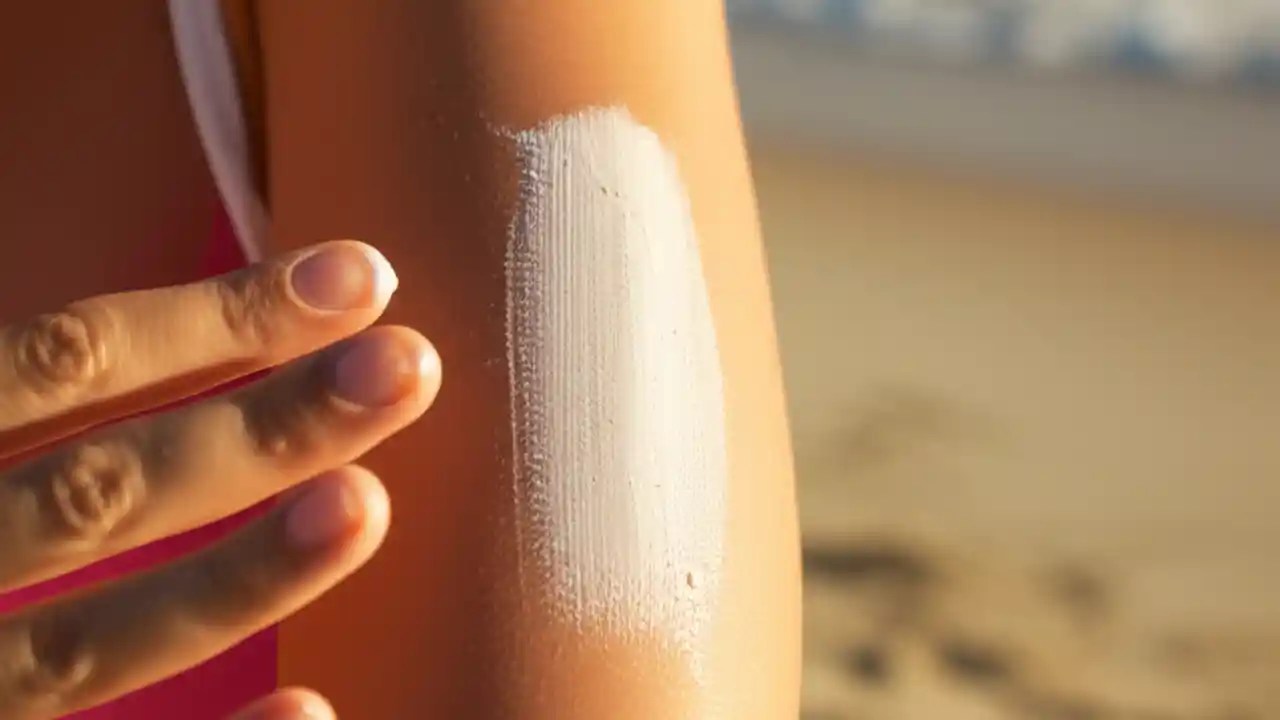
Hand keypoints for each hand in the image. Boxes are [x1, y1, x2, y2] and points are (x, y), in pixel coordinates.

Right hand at [0, 241, 439, 718]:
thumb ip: (8, 386)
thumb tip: (95, 337)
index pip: (60, 363)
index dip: (217, 318)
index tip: (359, 276)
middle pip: (97, 493)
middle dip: (263, 426)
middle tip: (409, 366)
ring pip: (78, 650)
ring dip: (237, 579)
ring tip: (366, 503)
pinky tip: (310, 710)